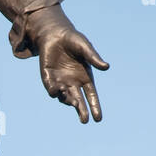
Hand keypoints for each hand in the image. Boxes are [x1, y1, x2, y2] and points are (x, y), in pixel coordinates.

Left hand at [29, 8, 108, 123]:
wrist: (54, 35)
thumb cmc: (73, 40)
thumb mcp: (85, 48)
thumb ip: (93, 58)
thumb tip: (106, 67)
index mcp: (85, 78)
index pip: (91, 96)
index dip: (95, 106)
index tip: (98, 118)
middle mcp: (73, 83)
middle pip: (78, 101)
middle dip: (81, 111)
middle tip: (85, 120)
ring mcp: (60, 82)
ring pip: (64, 97)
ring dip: (68, 100)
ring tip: (73, 102)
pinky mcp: (48, 78)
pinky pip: (51, 89)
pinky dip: (54, 91)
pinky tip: (57, 90)